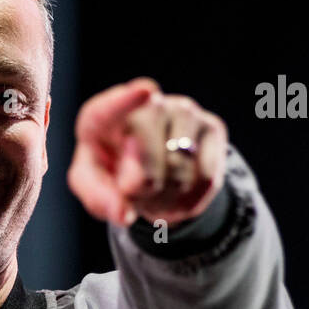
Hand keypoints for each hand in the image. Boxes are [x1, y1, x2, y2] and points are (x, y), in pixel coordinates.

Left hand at [67, 77, 227, 227]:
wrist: (149, 169)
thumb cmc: (113, 173)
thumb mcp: (96, 187)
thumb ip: (102, 199)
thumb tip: (124, 216)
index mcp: (102, 118)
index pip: (107, 109)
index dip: (123, 102)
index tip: (145, 92)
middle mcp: (146, 105)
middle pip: (148, 155)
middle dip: (141, 188)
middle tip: (136, 193)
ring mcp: (182, 111)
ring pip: (179, 173)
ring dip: (166, 200)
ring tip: (156, 192)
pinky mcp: (212, 127)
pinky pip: (206, 178)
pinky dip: (190, 201)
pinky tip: (179, 192)